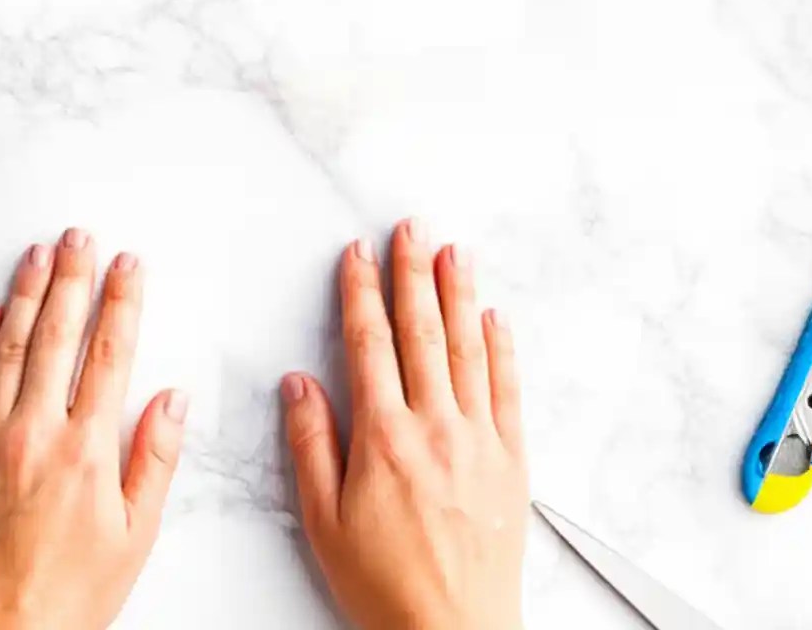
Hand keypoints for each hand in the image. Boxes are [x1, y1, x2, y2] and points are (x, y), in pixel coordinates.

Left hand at [0, 228, 187, 629]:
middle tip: (78, 237)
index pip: (109, 353)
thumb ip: (156, 458)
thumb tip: (172, 397)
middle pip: (55, 336)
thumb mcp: (138, 532)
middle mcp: (36, 432)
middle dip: (71, 279)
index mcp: (89, 448)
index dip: (121, 302)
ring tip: (37, 254)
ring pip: (6, 348)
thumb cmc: (76, 590)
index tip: (127, 265)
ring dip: (24, 295)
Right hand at [283, 219, 526, 629]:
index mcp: (383, 438)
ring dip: (459, 294)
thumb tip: (300, 385)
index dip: (361, 294)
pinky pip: (508, 389)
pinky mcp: (511, 459)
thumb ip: (311, 446)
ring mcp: (480, 439)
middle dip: (412, 273)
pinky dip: (501, 348)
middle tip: (411, 227)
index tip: (358, 256)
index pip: (369, 345)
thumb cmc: (386, 584)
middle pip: (422, 332)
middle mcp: (435, 427)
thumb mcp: (324, 521)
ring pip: (468, 348)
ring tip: (454, 250)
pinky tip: (495, 317)